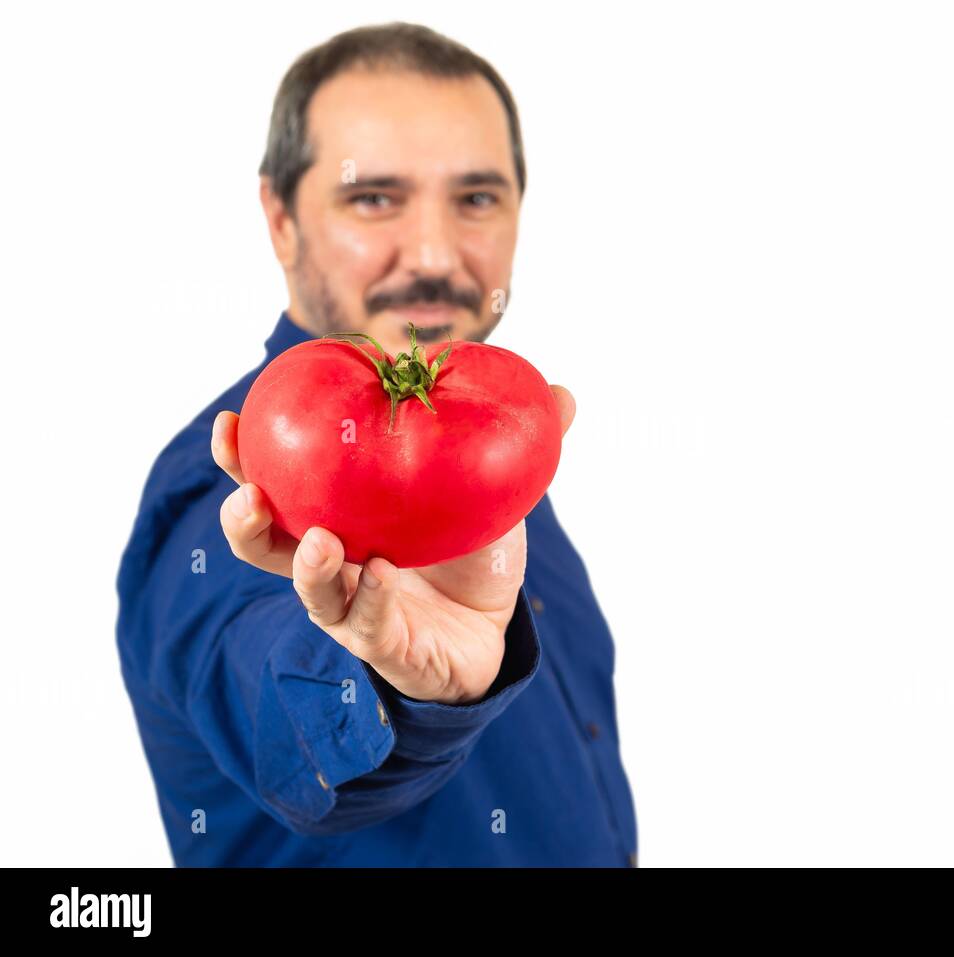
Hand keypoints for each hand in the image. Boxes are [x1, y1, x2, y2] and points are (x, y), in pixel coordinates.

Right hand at [211, 385, 576, 703]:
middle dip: (244, 517)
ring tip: (320, 539)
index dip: (246, 459)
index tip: (230, 421)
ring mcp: (354, 607)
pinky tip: (384, 574)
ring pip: (309, 593)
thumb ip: (516, 444)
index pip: (279, 484)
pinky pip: (369, 624)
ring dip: (306, 565)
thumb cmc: (472, 552)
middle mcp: (334, 563)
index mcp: (341, 515)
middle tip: (248, 491)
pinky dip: (374, 599)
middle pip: (266, 545)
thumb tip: (564, 392)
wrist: (496, 629)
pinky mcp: (385, 645)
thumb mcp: (492, 492)